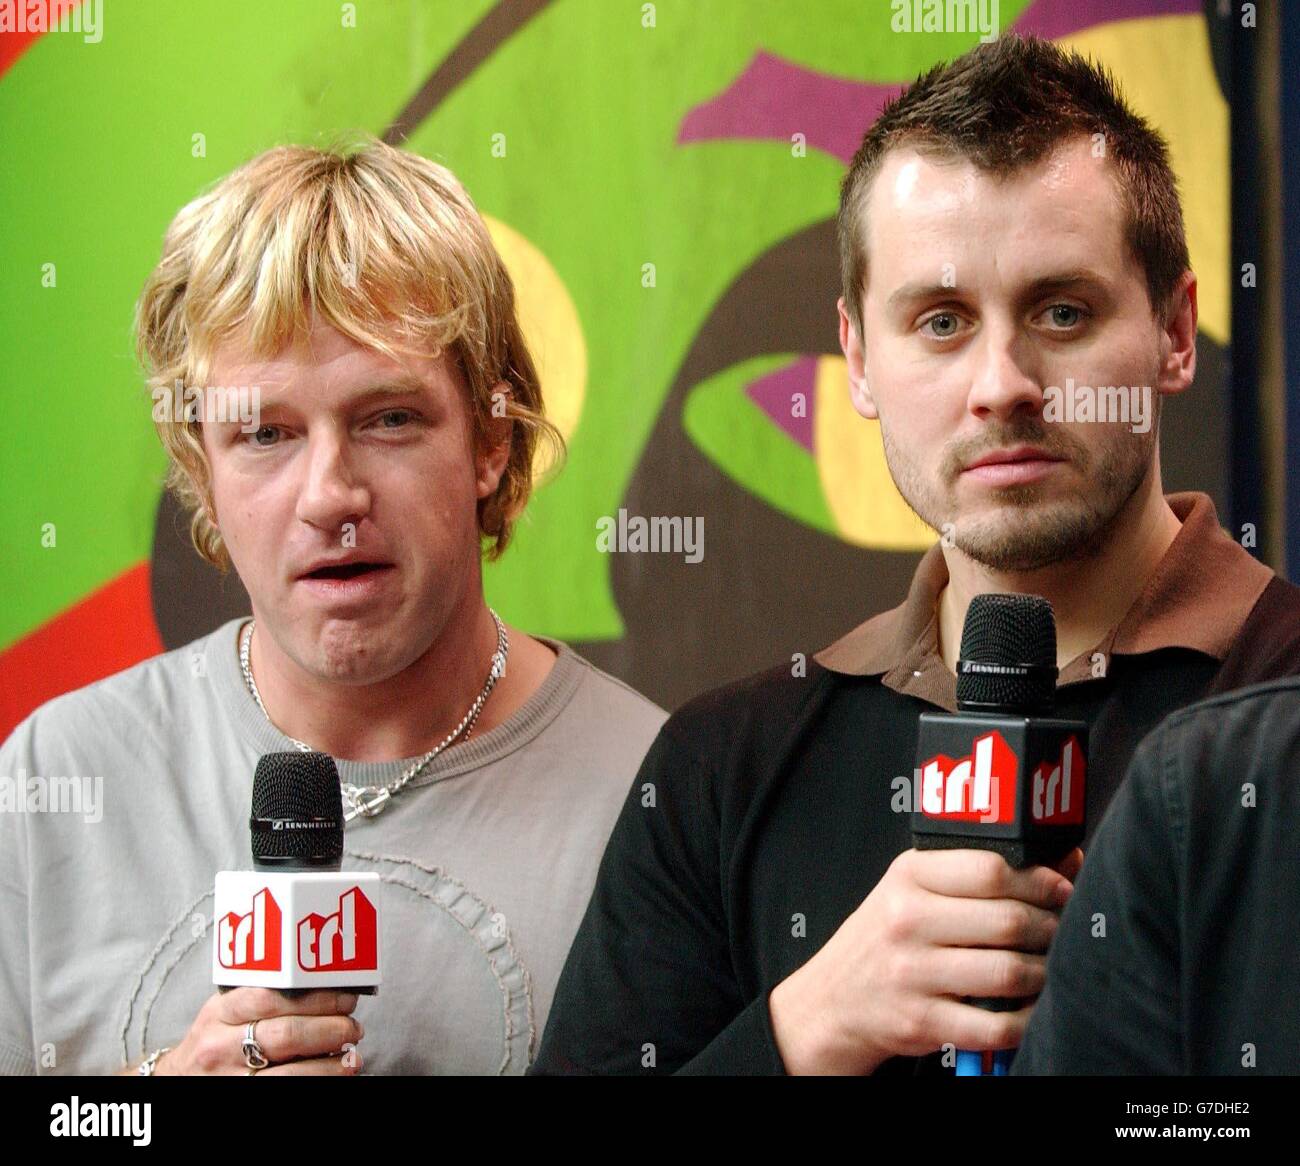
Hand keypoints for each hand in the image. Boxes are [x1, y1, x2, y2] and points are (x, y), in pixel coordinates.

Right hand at [152, 988, 363, 1074]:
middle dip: (330, 1028)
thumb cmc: (213, 1038)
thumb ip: (261, 995)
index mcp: (220, 1014)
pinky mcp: (241, 1100)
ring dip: (330, 1065)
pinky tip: (334, 1077)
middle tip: (354, 1026)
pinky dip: (317, 1083)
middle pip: (286, 1035)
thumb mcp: (224, 1010)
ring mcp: (230, 1081)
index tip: (345, 996)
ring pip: (289, 1075)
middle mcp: (221, 1048)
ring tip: (352, 1057)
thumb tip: (321, 983)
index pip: (271, 998)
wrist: (177, 1080)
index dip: (316, 997)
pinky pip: (285, 1093)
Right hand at [770, 846, 1082, 1074]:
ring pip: (1008, 972)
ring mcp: (911, 972)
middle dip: (1048, 928)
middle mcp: (906, 920)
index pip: (990, 869)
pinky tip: (1027, 1009)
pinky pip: (995, 1025)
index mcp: (908, 876)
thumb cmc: (885, 937)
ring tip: (1043, 967)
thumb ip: (984, 871)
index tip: (1061, 890)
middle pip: (1007, 920)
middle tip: (1058, 932)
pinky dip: (1025, 1020)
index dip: (1039, 880)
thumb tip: (1066, 859)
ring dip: (1042, 973)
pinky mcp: (921, 1020)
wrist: (833, 999)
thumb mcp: (917, 889)